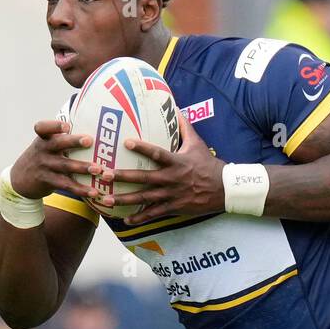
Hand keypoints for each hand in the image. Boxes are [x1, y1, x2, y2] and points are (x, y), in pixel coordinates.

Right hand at [9, 120, 102, 200]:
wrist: (20, 180)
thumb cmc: (42, 158)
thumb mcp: (45, 145)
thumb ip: (60, 138)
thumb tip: (90, 127)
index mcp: (43, 139)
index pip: (43, 128)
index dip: (54, 126)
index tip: (66, 126)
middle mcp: (43, 150)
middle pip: (58, 144)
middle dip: (74, 141)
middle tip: (89, 140)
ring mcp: (45, 166)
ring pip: (65, 166)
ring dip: (82, 167)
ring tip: (98, 169)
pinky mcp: (48, 181)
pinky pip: (66, 185)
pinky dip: (81, 189)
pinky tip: (94, 192)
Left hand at [95, 115, 224, 227]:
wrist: (224, 190)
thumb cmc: (209, 164)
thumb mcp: (197, 143)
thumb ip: (184, 126)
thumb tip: (175, 108)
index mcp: (177, 162)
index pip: (157, 153)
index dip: (142, 147)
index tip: (125, 142)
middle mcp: (172, 179)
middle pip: (144, 178)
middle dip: (123, 176)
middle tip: (105, 174)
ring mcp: (172, 195)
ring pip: (145, 199)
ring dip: (125, 200)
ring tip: (107, 200)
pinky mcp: (174, 208)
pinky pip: (154, 214)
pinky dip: (140, 218)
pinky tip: (125, 220)